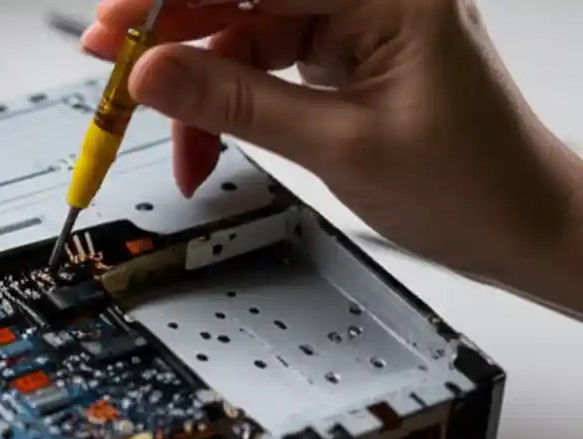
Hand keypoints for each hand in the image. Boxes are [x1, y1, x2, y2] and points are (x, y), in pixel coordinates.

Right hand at [85, 0, 582, 312]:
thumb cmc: (471, 184)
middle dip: (172, 35)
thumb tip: (153, 73)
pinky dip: (227, 104)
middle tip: (112, 70)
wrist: (519, 226)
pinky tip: (205, 143)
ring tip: (173, 143)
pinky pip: (261, 62)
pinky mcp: (343, 50)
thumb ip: (237, 104)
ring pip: (242, 32)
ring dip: (198, 88)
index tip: (116, 27)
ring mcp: (355, 18)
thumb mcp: (337, 146)